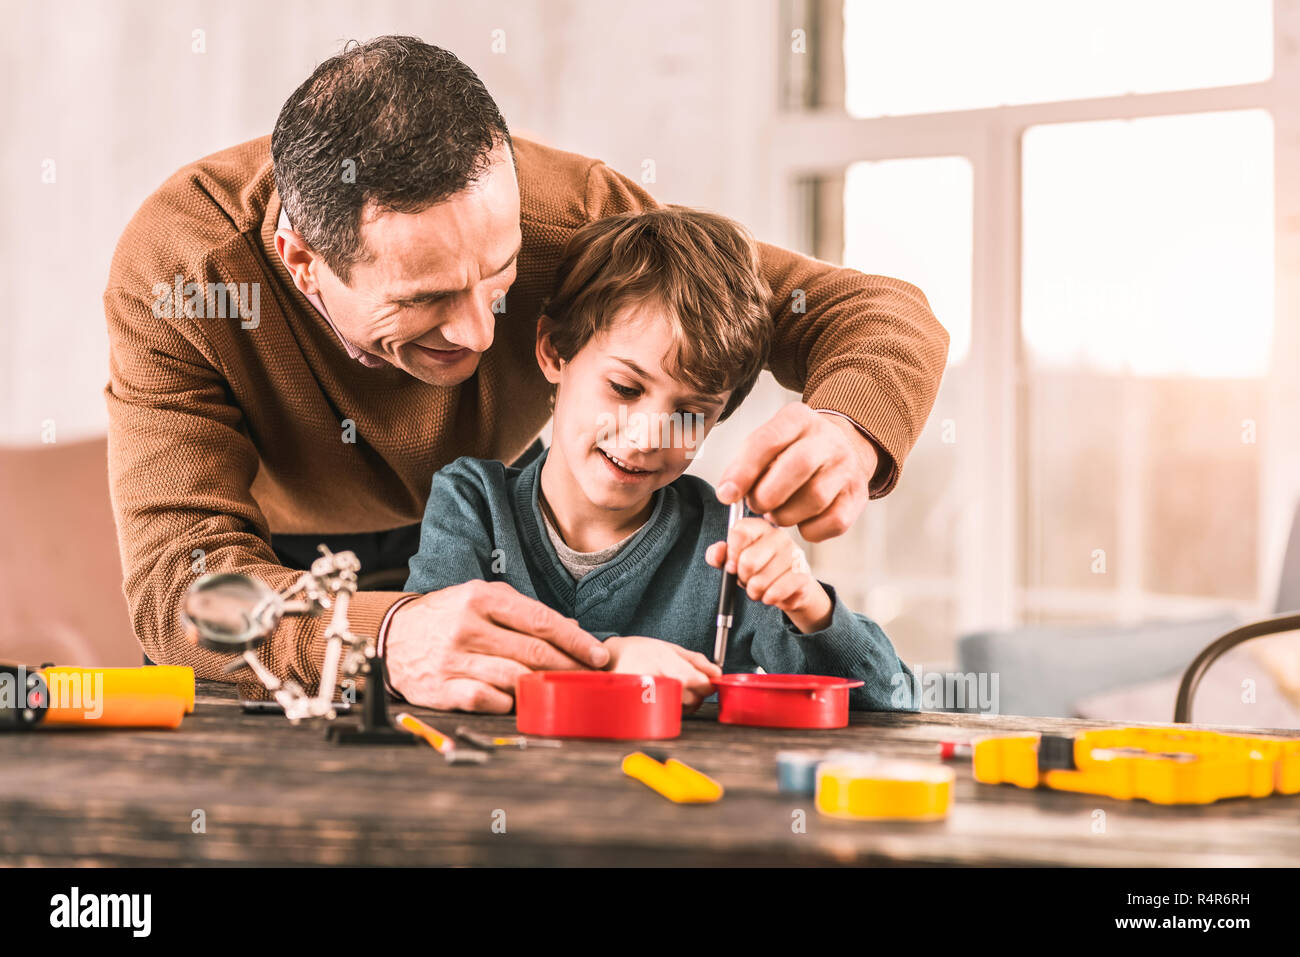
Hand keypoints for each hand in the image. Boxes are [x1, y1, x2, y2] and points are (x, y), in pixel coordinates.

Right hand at [385, 580, 608, 712]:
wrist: (391, 637)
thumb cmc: (446, 617)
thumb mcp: (480, 600)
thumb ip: (523, 613)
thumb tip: (573, 630)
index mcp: (480, 598)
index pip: (540, 620)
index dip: (575, 640)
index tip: (598, 654)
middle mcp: (467, 627)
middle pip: (533, 651)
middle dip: (569, 666)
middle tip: (591, 677)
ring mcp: (453, 659)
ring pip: (514, 676)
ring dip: (544, 685)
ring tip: (565, 689)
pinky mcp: (441, 688)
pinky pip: (486, 699)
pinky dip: (508, 701)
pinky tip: (521, 699)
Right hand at [603, 635, 721, 711]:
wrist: (608, 658)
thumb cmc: (638, 651)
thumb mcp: (670, 647)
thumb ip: (696, 661)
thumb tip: (716, 673)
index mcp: (664, 661)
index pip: (697, 681)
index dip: (705, 684)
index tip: (705, 683)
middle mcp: (654, 679)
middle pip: (690, 699)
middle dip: (694, 695)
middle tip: (682, 684)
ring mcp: (644, 696)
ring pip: (679, 711)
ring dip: (681, 704)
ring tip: (667, 689)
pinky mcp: (637, 709)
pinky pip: (663, 716)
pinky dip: (667, 710)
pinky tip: (659, 698)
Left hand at [706, 516, 832, 633]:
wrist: (791, 586)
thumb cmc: (761, 569)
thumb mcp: (734, 561)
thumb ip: (719, 555)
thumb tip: (717, 553)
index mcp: (759, 527)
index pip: (739, 532)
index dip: (731, 554)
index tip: (732, 563)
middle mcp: (778, 535)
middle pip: (747, 562)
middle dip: (742, 578)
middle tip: (748, 579)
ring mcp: (793, 554)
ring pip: (759, 582)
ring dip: (755, 592)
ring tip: (761, 587)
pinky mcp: (802, 575)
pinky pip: (775, 593)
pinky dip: (768, 599)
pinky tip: (773, 594)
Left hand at [715, 404, 877, 541]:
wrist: (842, 449)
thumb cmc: (793, 451)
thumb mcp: (770, 442)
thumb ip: (746, 463)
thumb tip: (728, 493)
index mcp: (799, 419)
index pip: (769, 440)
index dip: (744, 471)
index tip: (726, 495)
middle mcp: (828, 439)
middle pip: (798, 466)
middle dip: (767, 494)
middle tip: (756, 505)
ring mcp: (848, 468)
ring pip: (815, 498)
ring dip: (785, 515)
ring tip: (776, 512)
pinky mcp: (858, 496)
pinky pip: (832, 522)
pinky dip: (809, 529)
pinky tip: (800, 520)